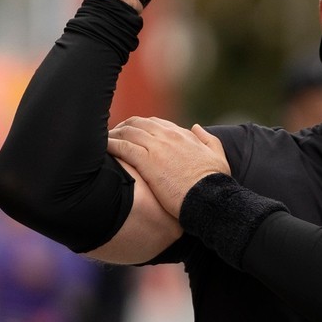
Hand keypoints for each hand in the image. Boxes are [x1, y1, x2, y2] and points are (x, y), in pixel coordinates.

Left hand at [106, 117, 230, 216]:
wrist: (210, 198)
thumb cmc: (215, 183)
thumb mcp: (218, 156)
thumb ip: (208, 139)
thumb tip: (196, 127)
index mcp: (184, 135)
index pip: (158, 124)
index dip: (143, 127)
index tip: (135, 134)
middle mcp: (169, 136)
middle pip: (139, 123)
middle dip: (124, 127)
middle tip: (114, 135)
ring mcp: (157, 147)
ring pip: (129, 132)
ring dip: (115, 134)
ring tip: (104, 141)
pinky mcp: (147, 160)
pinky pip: (123, 146)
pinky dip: (111, 145)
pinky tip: (103, 148)